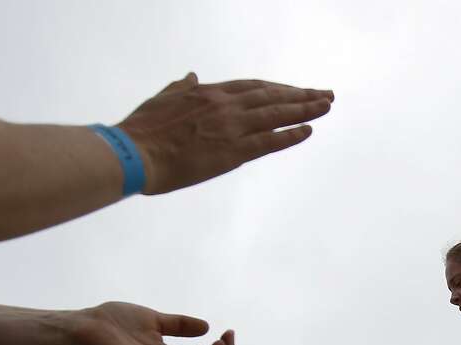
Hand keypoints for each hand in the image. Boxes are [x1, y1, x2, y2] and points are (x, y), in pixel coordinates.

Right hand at [118, 75, 333, 194]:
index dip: (275, 88)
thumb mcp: (163, 98)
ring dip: (304, 109)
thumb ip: (181, 87)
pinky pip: (269, 141)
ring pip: (276, 113)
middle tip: (324, 94)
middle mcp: (225, 105)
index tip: (293, 89)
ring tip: (325, 106)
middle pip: (271, 95)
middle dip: (300, 94)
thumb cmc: (143, 130)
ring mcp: (231, 126)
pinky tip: (308, 130)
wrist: (135, 152)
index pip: (251, 87)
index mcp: (208, 92)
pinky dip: (290, 134)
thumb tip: (191, 75)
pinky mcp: (233, 151)